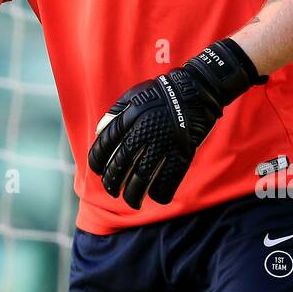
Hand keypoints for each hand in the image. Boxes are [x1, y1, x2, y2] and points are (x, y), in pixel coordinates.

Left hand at [88, 39, 264, 208]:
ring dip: (134, 193)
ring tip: (131, 201)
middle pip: (122, 162)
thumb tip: (100, 133)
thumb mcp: (133, 95)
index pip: (106, 143)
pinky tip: (157, 196)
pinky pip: (169, 177)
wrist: (196, 90)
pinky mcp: (182, 151)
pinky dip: (162, 191)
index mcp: (130, 116)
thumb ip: (115, 113)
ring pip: (143, 175)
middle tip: (112, 190)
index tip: (97, 170)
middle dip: (113, 181)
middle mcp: (144, 130)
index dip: (98, 159)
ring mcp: (164, 142)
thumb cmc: (161, 93)